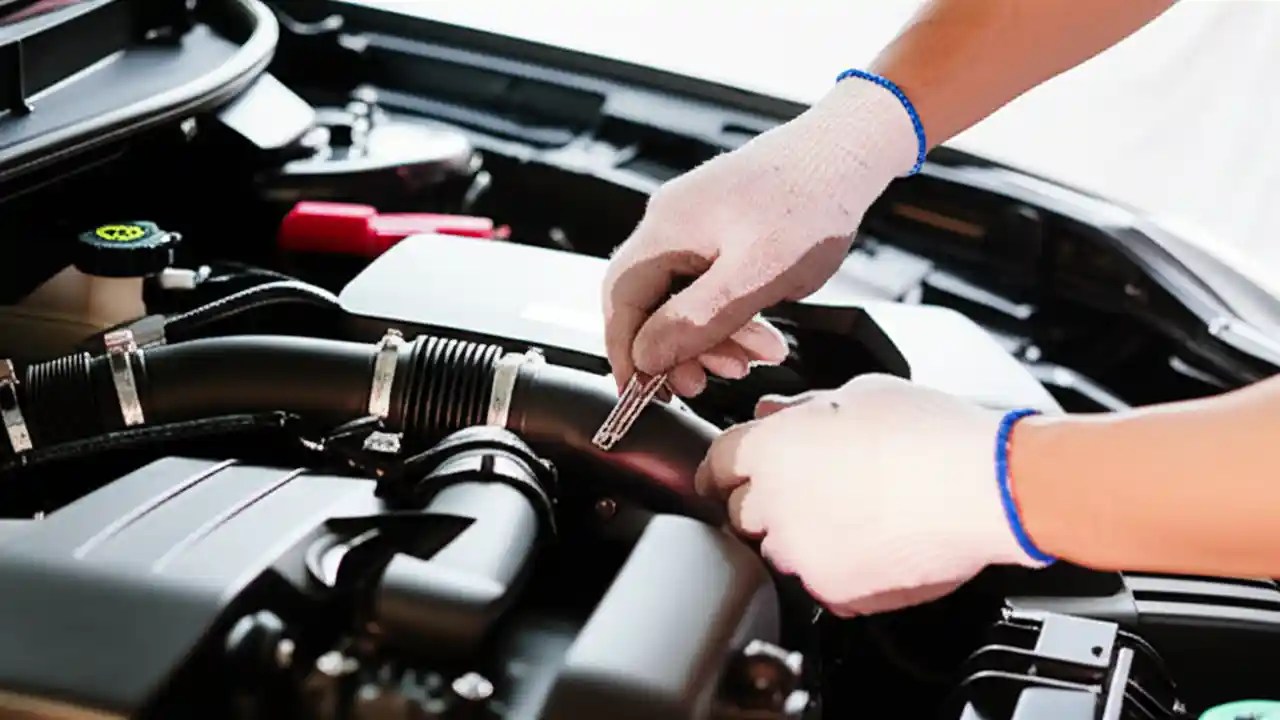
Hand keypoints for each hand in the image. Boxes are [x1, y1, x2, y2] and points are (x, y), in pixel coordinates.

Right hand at [601, 79, 920, 396]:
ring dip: (711, 336)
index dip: (624, 350)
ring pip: (683, 294)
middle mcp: (672, 220)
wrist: (852, 150)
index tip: (638, 391)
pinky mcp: (722, 223)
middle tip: (701, 385)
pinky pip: (708, 280)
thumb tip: (646, 357)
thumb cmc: (812, 202)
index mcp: (668, 227)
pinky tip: (759, 331)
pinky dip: (728, 313)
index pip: (621, 299)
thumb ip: (697, 320)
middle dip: (674, 349)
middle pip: (649, 300)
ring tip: (752, 360)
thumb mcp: (757, 276)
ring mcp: (696, 220)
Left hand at [695, 375, 1045, 615]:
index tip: (730, 476)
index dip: (725, 469)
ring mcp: (798, 554)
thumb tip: (769, 413)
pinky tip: (870, 543)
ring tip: (852, 514)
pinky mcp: (830, 592)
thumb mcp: (858, 394)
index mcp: (769, 448)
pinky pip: (815, 585)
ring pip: (775, 551)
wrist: (985, 488)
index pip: (713, 465)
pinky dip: (834, 571)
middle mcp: (773, 503)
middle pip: (741, 511)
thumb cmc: (930, 434)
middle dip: (766, 502)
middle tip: (815, 490)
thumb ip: (800, 408)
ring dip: (798, 538)